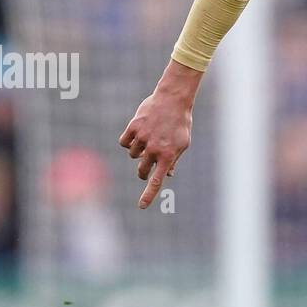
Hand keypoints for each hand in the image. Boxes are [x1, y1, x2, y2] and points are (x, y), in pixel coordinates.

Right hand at [118, 88, 192, 207]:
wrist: (172, 100)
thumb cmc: (180, 123)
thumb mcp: (182, 144)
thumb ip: (173, 160)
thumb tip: (167, 175)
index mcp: (168, 156)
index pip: (157, 181)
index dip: (149, 195)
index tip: (142, 206)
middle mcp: (154, 149)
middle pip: (141, 170)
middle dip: (142, 171)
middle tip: (147, 163)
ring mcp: (142, 138)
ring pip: (132, 155)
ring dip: (137, 151)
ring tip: (148, 138)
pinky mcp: (133, 128)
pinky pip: (124, 142)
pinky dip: (128, 141)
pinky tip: (137, 133)